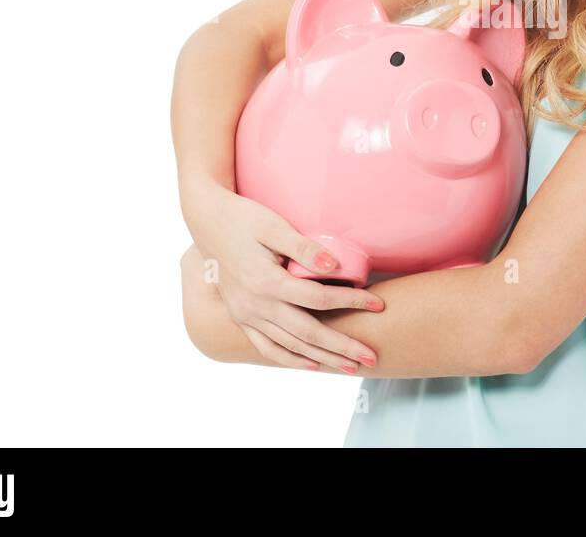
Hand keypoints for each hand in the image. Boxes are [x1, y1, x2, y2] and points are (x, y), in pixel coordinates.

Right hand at [181, 176, 384, 371]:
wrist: (206, 221)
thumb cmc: (244, 218)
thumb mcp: (273, 225)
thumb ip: (303, 248)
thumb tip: (334, 267)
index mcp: (266, 281)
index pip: (319, 299)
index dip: (350, 302)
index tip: (378, 304)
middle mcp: (255, 305)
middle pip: (308, 333)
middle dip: (342, 347)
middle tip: (372, 357)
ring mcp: (246, 315)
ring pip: (290, 346)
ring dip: (322, 358)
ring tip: (351, 367)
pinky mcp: (240, 317)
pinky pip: (267, 347)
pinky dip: (290, 359)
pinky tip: (312, 365)